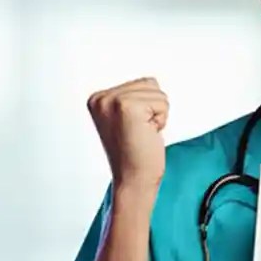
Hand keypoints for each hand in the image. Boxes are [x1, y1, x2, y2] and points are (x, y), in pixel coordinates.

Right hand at [87, 77, 168, 193]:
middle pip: (149, 84)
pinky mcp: (127, 107)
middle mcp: (101, 97)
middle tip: (139, 132)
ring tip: (142, 133)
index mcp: (98, 98)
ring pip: (157, 92)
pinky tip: (146, 134)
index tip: (132, 128)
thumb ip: (131, 97)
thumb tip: (150, 81)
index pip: (141, 83)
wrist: (133, 180)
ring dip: (157, 115)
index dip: (146, 107)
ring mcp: (113, 101)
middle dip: (152, 109)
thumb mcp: (126, 119)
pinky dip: (161, 120)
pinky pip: (162, 103)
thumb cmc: (134, 154)